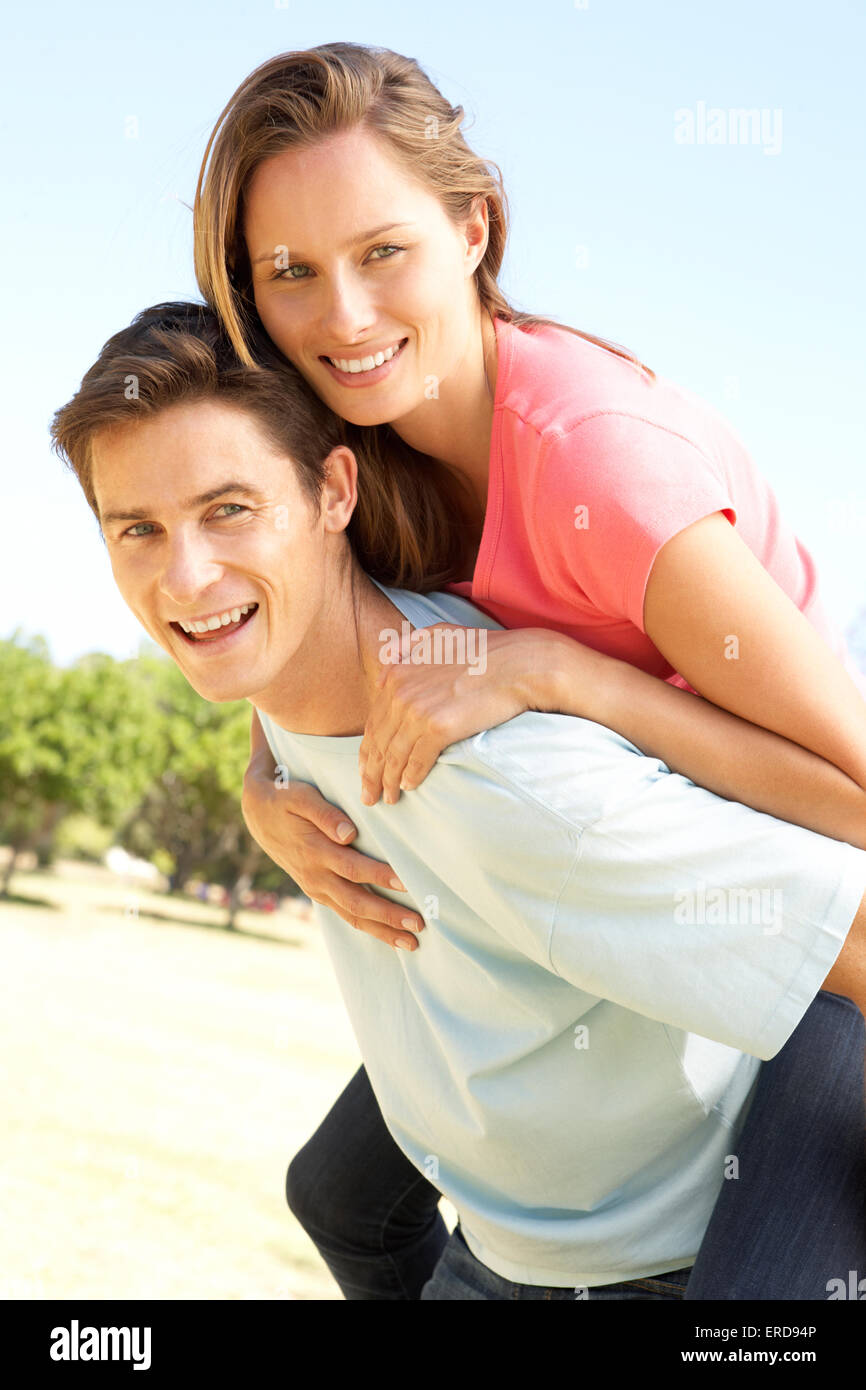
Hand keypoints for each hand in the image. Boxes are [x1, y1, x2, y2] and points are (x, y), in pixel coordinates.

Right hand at [241, 758, 425, 950]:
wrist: (258, 814)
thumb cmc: (285, 800)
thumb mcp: (301, 798)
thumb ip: (325, 815)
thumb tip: (349, 833)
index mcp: (315, 852)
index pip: (353, 868)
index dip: (380, 876)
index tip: (406, 882)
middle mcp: (315, 876)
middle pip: (356, 902)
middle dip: (388, 916)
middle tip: (418, 925)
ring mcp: (316, 887)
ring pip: (351, 915)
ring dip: (381, 931)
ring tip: (411, 942)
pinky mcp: (317, 892)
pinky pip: (344, 913)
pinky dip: (367, 927)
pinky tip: (387, 935)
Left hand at [358, 625, 554, 804]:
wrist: (519, 663)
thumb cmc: (484, 650)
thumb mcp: (439, 635)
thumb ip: (408, 645)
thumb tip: (387, 657)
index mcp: (396, 673)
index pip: (373, 721)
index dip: (368, 749)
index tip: (366, 768)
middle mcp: (400, 692)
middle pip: (378, 742)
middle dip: (371, 772)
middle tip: (368, 794)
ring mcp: (418, 711)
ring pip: (394, 755)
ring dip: (388, 781)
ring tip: (389, 799)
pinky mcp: (439, 728)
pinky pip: (417, 760)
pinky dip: (411, 777)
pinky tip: (409, 786)